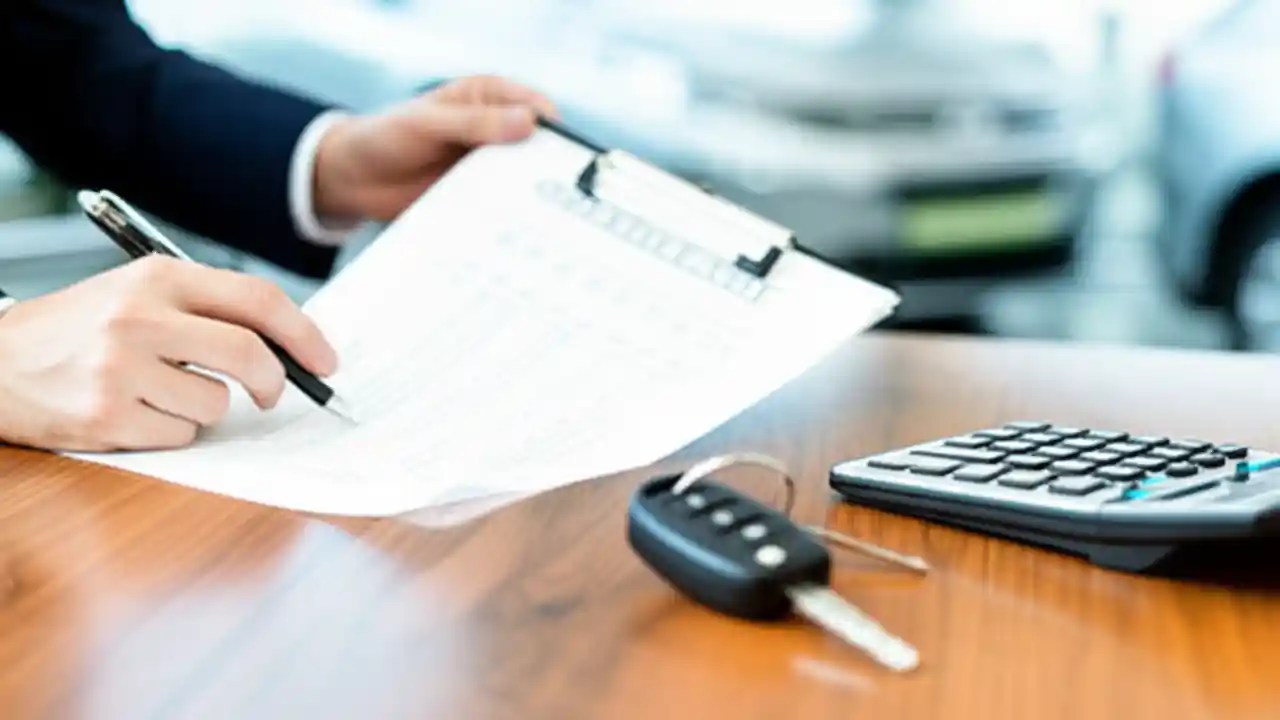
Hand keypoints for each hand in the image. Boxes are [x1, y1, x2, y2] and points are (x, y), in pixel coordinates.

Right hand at [0, 257, 337, 450]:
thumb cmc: (79, 329)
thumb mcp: (138, 294)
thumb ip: (207, 309)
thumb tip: (288, 345)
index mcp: (157, 277)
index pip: (256, 298)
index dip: (303, 333)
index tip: (325, 361)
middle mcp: (139, 317)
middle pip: (250, 354)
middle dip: (276, 381)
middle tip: (275, 394)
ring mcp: (120, 368)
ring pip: (216, 403)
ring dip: (206, 408)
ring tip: (161, 392)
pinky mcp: (107, 417)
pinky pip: (180, 434)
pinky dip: (172, 430)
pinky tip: (134, 412)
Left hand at [311, 75, 556, 220]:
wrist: (351, 179)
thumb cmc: (386, 136)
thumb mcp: (428, 124)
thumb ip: (475, 123)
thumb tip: (529, 123)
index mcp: (489, 98)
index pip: (536, 109)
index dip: (553, 133)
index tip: (565, 158)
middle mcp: (496, 131)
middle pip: (537, 149)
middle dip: (549, 171)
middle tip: (561, 197)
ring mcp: (488, 167)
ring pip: (523, 182)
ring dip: (532, 200)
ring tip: (547, 224)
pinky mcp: (478, 197)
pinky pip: (503, 208)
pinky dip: (511, 220)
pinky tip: (518, 237)